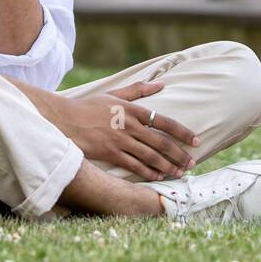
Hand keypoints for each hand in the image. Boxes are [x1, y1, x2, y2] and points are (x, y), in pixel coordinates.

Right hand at [50, 84, 200, 181]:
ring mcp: (120, 141)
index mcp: (132, 109)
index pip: (164, 121)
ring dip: (167, 166)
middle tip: (192, 163)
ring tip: (179, 172)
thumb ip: (138, 90)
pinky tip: (158, 176)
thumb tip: (161, 84)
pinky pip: (134, 166)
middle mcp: (129, 125)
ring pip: (150, 156)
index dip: (182, 132)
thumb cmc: (89, 106)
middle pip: (161, 142)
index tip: (196, 140)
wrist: (65, 120)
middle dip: (179, 154)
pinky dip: (148, 172)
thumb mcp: (114, 94)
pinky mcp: (110, 154)